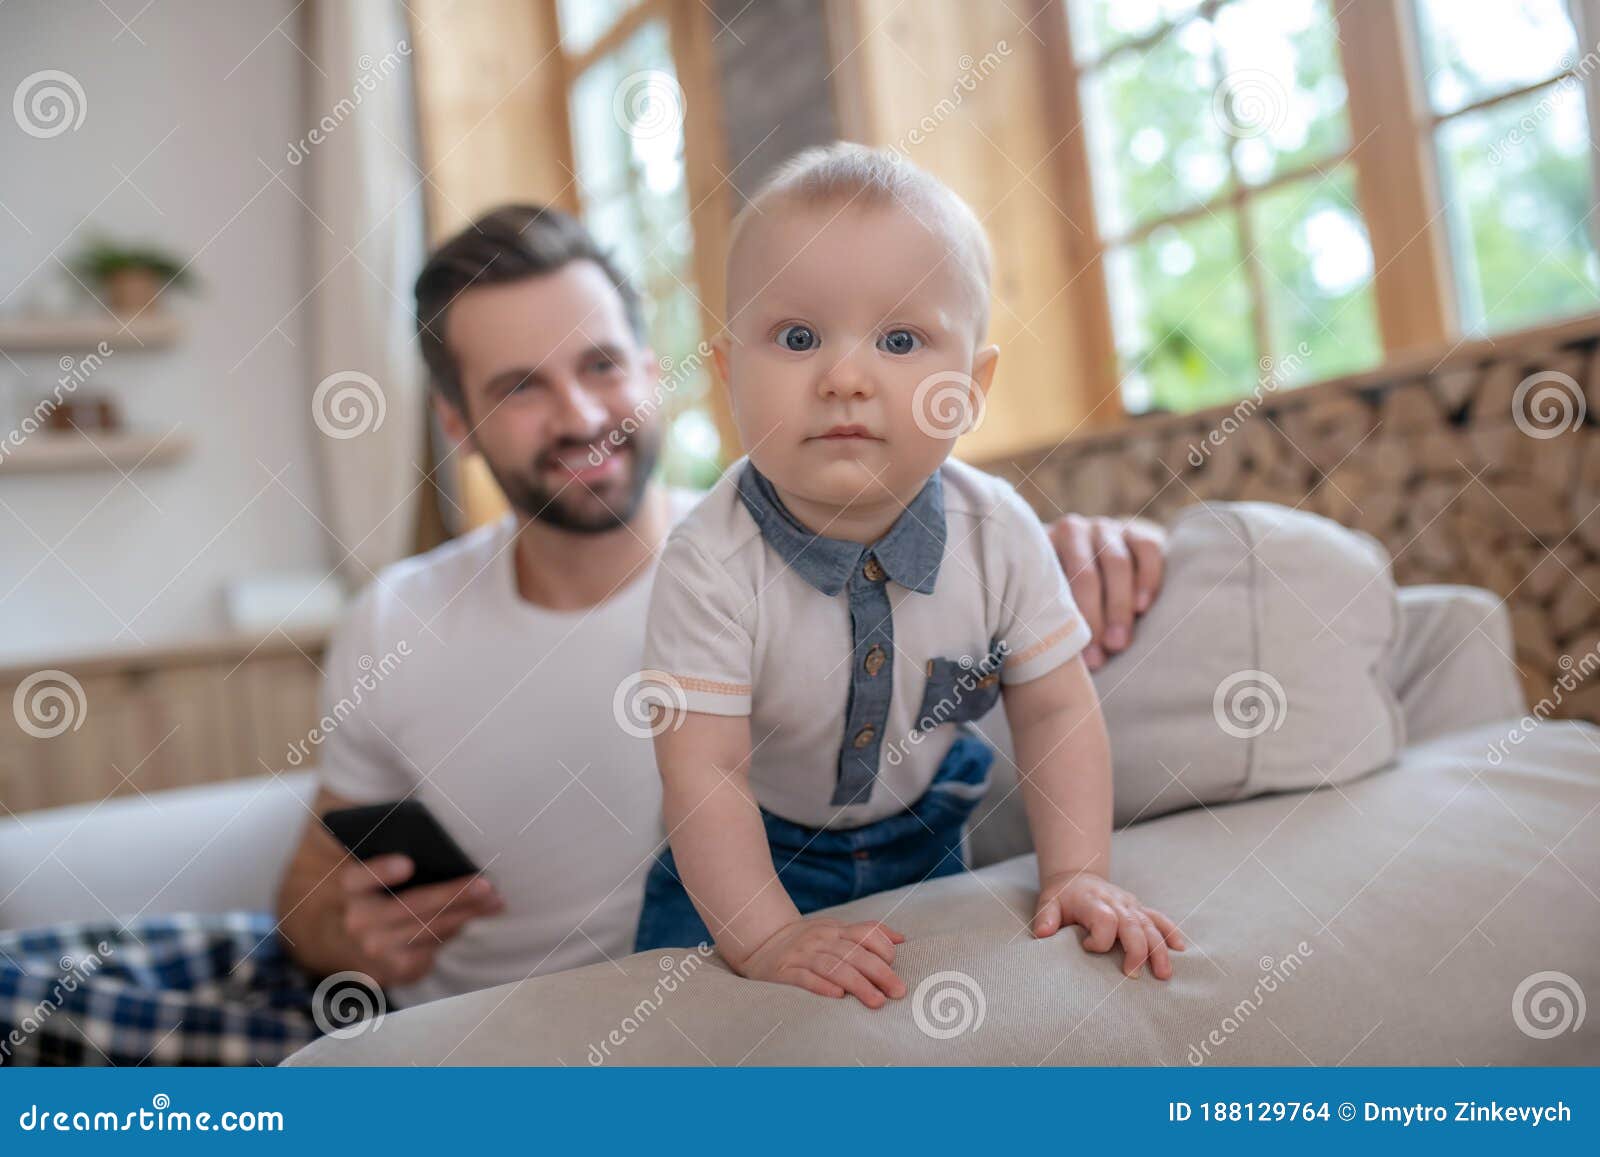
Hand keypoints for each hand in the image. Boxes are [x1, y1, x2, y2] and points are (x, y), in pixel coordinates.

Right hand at [337, 855, 503, 986]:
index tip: (407, 863)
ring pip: (431, 928)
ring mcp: (376, 949)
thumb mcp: (371, 874)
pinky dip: (457, 928)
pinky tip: (474, 915)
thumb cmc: (374, 894)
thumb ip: (393, 860)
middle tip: (485, 885)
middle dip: (454, 895)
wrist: (351, 943)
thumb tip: (444, 854)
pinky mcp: (396, 969)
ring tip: (494, 900)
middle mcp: (358, 921)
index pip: (360, 876)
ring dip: (467, 913)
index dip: (382, 871)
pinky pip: (435, 946)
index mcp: (349, 887)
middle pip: (412, 906)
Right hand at [736, 917, 907, 1007]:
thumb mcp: (835, 931)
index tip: (896, 966)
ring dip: (857, 983)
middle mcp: (820, 939)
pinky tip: (837, 996)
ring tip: (876, 1001)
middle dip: (879, 972)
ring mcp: (802, 955)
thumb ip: (866, 934)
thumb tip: (901, 939)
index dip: (883, 947)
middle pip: (854, 953)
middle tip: (898, 991)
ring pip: (833, 967)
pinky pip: (804, 978)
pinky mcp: (784, 972)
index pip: (865, 932)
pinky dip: (821, 986)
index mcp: (835, 929)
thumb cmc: (809, 943)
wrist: (762, 943)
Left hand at [1033, 871, 1185, 980]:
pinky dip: (1170, 932)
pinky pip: (1158, 918)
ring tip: (1164, 974)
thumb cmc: (1062, 896)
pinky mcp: (1138, 908)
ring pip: (1150, 925)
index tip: (1088, 948)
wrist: (1077, 877)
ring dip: (1159, 950)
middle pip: (1133, 925)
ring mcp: (1130, 905)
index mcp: (1093, 901)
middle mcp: (1116, 902)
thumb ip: (1046, 917)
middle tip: (1133, 976)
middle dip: (1137, 951)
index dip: (1100, 939)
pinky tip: (1180, 948)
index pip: (1105, 920)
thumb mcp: (1047, 902)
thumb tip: (1042, 934)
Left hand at [1048, 515, 1165, 669]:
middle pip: (1084, 575)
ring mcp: (1104, 528)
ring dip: (1119, 607)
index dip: (1062, 621)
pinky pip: (1147, 550)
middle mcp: (1071, 530)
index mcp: (1040, 546)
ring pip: (1116, 563)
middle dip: (1094, 619)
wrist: (1093, 566)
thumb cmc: (1059, 602)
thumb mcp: (1042, 604)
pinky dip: (1147, 579)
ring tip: (1119, 643)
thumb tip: (1038, 661)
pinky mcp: (1135, 530)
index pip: (1049, 580)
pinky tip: (1142, 608)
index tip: (1074, 657)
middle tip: (1101, 654)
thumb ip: (1039, 618)